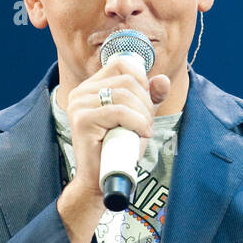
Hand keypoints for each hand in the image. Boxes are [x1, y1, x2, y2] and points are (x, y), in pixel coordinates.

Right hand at [64, 55, 171, 202]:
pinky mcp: (82, 120)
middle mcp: (81, 92)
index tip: (146, 102)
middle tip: (147, 123)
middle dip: (146, 101)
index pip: (121, 63)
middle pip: (127, 80)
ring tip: (144, 130)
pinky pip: (119, 112)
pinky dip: (137, 122)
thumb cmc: (118, 149)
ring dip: (143, 114)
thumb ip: (150, 98)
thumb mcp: (138, 118)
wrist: (101, 179)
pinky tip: (141, 134)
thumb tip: (163, 80)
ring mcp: (78, 105)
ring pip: (124, 95)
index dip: (142, 79)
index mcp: (91, 87)